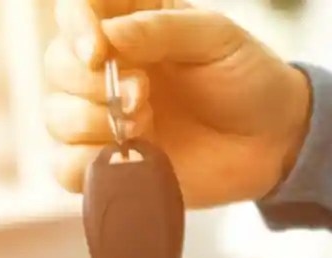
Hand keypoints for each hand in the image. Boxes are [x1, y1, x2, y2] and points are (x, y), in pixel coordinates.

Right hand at [45, 0, 311, 207]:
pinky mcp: (112, 163)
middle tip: (144, 95)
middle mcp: (108, 68)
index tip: (98, 52)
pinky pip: (66, 168)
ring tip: (146, 124)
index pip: (75, 10)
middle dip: (92, 83)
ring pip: (56, 116)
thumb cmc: (249, 79)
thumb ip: (161, 29)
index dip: (75, 26)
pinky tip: (128, 156)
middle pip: (57, 65)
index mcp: (129, 24)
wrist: (275, 141)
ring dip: (91, 122)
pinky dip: (85, 165)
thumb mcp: (215, 38)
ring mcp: (105, 117)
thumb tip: (107, 37)